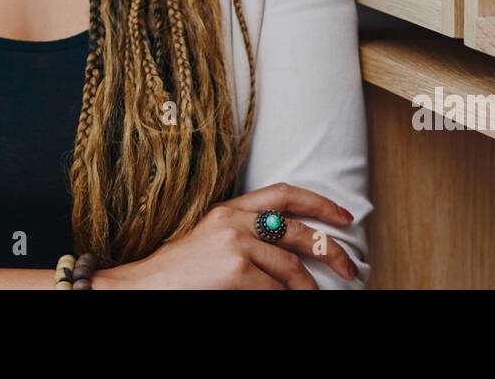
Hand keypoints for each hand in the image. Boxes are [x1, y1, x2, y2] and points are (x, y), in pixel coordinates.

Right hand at [95, 182, 360, 288]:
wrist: (144, 287)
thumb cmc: (180, 272)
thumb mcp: (213, 240)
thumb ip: (246, 234)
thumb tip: (291, 252)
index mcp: (230, 208)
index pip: (284, 193)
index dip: (320, 203)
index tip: (345, 218)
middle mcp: (234, 220)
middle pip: (297, 230)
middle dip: (330, 250)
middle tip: (350, 267)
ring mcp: (235, 245)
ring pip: (290, 267)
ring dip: (307, 288)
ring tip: (311, 297)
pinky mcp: (236, 271)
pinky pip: (274, 289)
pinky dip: (283, 298)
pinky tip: (282, 301)